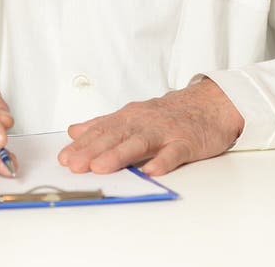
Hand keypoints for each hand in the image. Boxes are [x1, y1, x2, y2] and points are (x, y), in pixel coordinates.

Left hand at [58, 78, 243, 175]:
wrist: (210, 103)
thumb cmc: (169, 114)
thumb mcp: (133, 115)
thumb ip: (103, 124)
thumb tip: (74, 131)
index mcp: (129, 117)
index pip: (101, 131)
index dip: (82, 145)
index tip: (64, 158)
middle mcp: (143, 122)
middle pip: (115, 136)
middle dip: (93, 151)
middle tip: (74, 165)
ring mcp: (165, 132)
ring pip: (139, 143)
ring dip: (119, 155)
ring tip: (101, 167)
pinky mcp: (186, 142)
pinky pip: (174, 153)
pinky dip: (162, 161)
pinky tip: (151, 171)